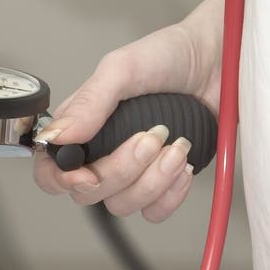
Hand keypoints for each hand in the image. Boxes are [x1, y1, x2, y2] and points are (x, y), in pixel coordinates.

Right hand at [34, 0, 223, 220]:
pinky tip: (184, 164)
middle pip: (87, 194)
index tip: (87, 174)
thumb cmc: (168, 56)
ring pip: (122, 206)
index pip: (50, 172)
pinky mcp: (161, 185)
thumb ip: (88, 103)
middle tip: (153, 136)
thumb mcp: (122, 69)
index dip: (62, 180)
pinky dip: (170, 194)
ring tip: (177, 145)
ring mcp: (131, 174)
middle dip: (122, 170)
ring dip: (153, 180)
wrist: (218, 61)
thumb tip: (56, 138)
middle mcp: (100, 156)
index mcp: (80, 130)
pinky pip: (153, 213)